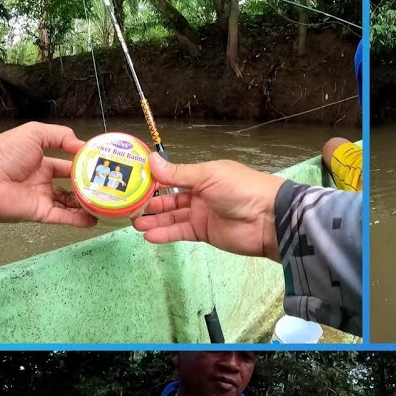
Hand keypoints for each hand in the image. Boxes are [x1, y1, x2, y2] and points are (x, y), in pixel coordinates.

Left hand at [0, 121, 96, 227]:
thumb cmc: (8, 153)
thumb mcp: (35, 134)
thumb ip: (61, 136)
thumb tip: (83, 147)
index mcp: (40, 161)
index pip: (67, 164)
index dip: (84, 166)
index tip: (103, 167)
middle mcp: (42, 180)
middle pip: (71, 185)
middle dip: (89, 187)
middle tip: (109, 188)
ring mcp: (42, 198)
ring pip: (70, 203)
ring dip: (86, 204)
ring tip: (106, 204)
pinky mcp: (40, 213)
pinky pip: (63, 217)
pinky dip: (79, 220)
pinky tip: (95, 219)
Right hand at [133, 153, 286, 260]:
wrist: (267, 219)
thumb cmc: (241, 189)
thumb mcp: (207, 175)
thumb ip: (178, 173)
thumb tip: (150, 160)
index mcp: (203, 175)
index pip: (173, 177)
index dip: (154, 180)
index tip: (132, 182)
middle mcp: (201, 194)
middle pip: (170, 199)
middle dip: (150, 202)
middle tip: (128, 206)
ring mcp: (202, 214)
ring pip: (172, 217)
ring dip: (154, 219)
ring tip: (134, 223)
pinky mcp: (205, 233)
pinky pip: (181, 232)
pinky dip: (165, 234)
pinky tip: (149, 235)